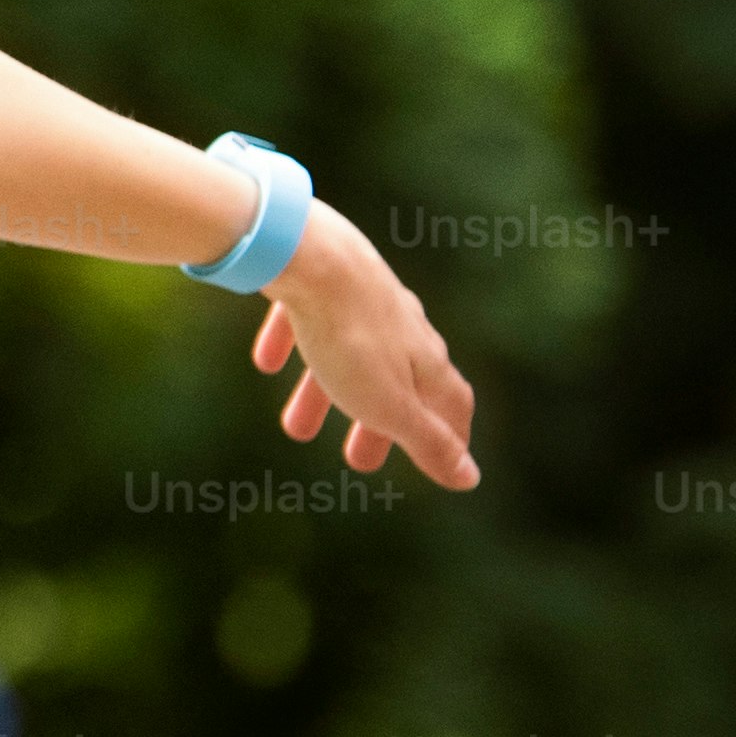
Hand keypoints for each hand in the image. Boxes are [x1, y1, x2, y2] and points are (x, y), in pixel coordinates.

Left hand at [245, 202, 478, 488]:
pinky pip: (304, 317)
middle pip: (395, 383)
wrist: (310, 257)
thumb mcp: (390, 404)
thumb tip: (470, 478)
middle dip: (377, 425)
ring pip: (347, 356)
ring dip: (323, 395)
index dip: (451, 437)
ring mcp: (361, 298)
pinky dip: (290, 342)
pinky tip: (265, 361)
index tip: (446, 462)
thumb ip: (428, 441)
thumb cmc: (351, 339)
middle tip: (359, 462)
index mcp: (426, 357)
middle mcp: (401, 325)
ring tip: (295, 430)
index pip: (452, 403)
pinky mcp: (316, 278)